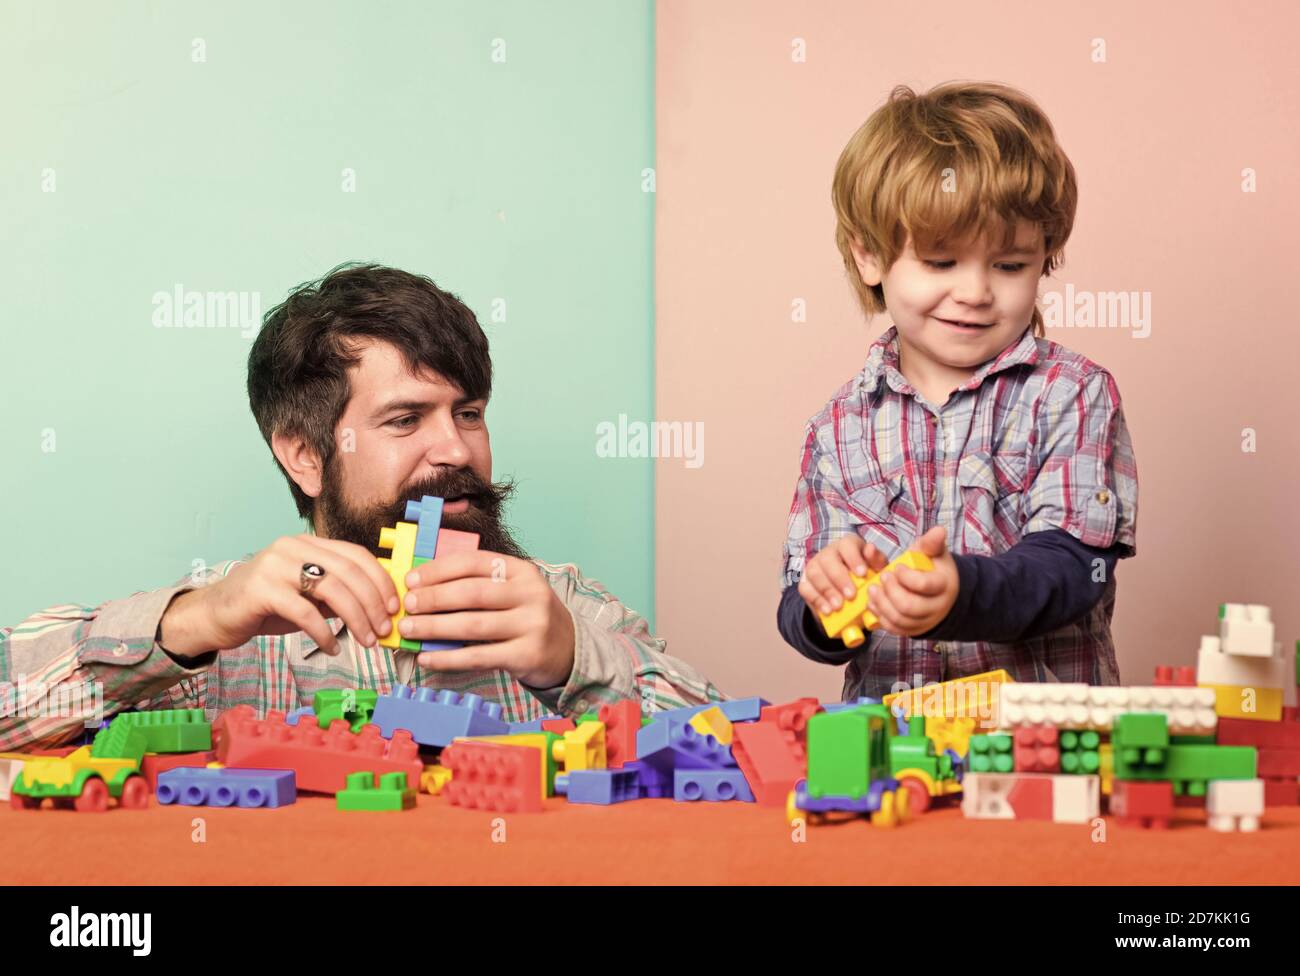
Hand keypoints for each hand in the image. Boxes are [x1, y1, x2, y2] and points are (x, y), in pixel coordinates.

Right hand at [173, 535, 399, 656]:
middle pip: (349, 572)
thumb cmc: (267, 607)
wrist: (215, 615)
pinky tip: (333, 648)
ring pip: (332, 590)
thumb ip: (338, 595)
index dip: (380, 581)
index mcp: (308, 543)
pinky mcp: (262, 590)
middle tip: (384, 630)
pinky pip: (305, 613)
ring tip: (366, 641)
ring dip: (356, 619)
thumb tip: (380, 609)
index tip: (394, 607)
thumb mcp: (308, 597)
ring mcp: (276, 566)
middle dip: (373, 604)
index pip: (356, 555)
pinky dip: (324, 633)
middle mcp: (293, 547)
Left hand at [400, 551, 575, 688]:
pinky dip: (448, 659)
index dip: (438, 570)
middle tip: (407, 605)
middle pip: (471, 593)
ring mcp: (531, 625)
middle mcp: (530, 594)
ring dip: (434, 628)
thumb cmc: (528, 617)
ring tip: (409, 630)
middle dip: (433, 598)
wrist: (568, 649)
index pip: (474, 563)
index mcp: (522, 571)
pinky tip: (427, 658)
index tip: (411, 580)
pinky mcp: (526, 655)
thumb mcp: (513, 591)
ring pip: (472, 625)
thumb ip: (478, 584)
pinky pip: (478, 657)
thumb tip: (423, 588)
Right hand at [799, 535, 889, 616]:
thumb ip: (876, 560)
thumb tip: (871, 550)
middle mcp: (828, 552)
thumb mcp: (876, 568)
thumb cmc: (865, 576)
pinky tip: (828, 610)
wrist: (849, 593)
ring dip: (827, 590)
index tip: (862, 574)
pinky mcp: (805, 581)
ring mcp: (814, 566)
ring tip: (838, 606)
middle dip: (839, 578)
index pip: (847, 545)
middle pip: (828, 559)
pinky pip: (805, 588)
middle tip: (851, 595)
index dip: (854, 558)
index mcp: (847, 545)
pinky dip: (817, 600)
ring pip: (814, 573)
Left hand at [866, 526, 958, 636]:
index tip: (896, 567)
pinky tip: (874, 603)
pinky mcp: (914, 629)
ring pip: (900, 620)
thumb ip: (931, 542)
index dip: (905, 577)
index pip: (923, 585)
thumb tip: (938, 530)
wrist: (939, 591)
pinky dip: (881, 617)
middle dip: (890, 592)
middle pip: (908, 606)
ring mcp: (926, 621)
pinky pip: (895, 629)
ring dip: (881, 604)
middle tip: (881, 577)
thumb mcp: (933, 552)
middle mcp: (938, 607)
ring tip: (872, 589)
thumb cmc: (931, 567)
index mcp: (944, 585)